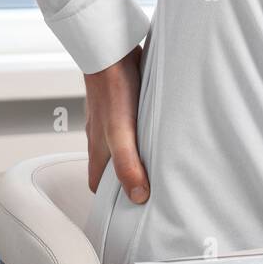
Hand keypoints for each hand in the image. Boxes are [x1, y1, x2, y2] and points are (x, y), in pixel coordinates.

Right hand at [83, 42, 149, 203]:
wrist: (110, 49)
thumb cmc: (112, 90)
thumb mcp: (120, 133)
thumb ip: (127, 163)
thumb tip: (138, 197)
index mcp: (98, 150)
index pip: (98, 185)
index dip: (109, 201)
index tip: (128, 214)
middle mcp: (103, 137)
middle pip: (112, 167)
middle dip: (128, 181)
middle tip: (154, 193)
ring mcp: (114, 119)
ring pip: (125, 146)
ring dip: (140, 157)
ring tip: (164, 167)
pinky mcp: (126, 103)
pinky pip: (135, 126)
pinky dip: (146, 134)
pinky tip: (163, 132)